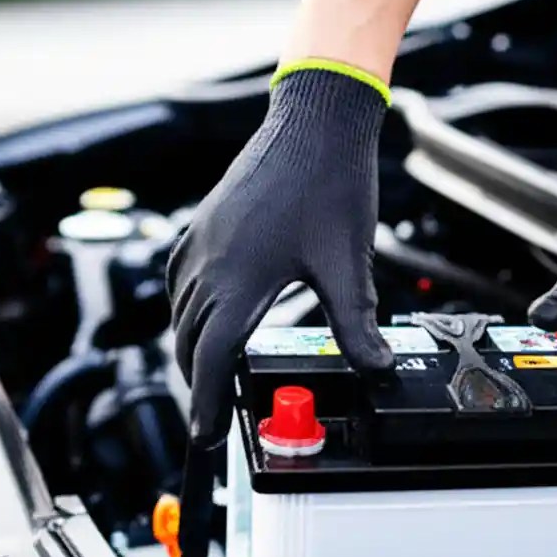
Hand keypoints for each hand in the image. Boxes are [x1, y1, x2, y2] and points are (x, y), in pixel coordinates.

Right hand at [167, 68, 394, 447]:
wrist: (315, 120)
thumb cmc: (331, 184)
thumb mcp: (347, 265)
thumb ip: (357, 326)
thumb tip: (376, 369)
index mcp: (240, 281)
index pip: (209, 360)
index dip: (206, 405)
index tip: (208, 436)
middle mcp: (210, 264)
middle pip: (188, 343)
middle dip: (198, 384)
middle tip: (214, 414)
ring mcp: (202, 241)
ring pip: (181, 314)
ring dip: (190, 348)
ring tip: (211, 374)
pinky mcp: (204, 224)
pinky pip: (181, 281)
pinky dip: (187, 310)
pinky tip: (204, 315)